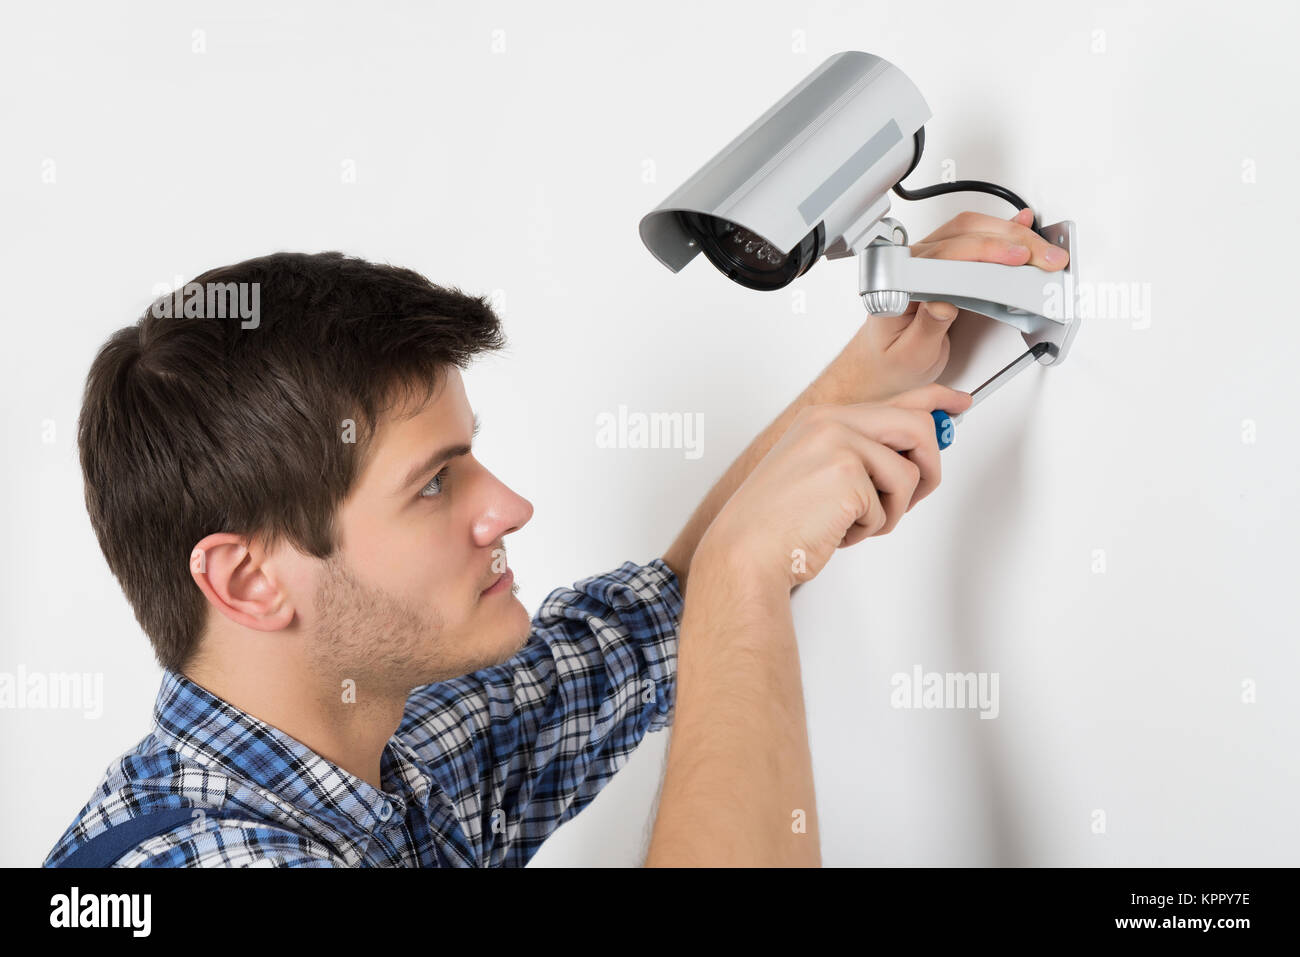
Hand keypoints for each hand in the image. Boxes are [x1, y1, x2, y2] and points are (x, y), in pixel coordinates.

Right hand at [698, 383, 972, 592]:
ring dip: (890, 511)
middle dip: (928, 468)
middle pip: (918, 428)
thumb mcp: (820, 472)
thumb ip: (864, 455)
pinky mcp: (848, 476)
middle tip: (913, 496)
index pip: (896, 399)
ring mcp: (839, 445)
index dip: (936, 400)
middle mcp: (831, 423)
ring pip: (908, 475)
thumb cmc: (776, 522)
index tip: (958, 403)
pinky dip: (869, 530)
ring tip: (851, 522)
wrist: (745, 552)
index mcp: (823, 418)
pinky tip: (836, 531)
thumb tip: (915, 453)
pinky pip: (889, 507)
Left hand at [852, 208, 1070, 395]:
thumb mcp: (911, 355)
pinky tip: (1020, 228)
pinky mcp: (941, 265)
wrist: (880, 367)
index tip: (1015, 259)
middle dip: (1009, 242)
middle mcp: (910, 266)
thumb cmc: (890, 362)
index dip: (983, 253)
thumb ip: (927, 328)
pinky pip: (970, 240)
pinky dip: (1000, 234)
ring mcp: (925, 261)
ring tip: (1041, 251)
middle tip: (1043, 259)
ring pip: (969, 232)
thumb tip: (944, 303)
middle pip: (963, 236)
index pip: (944, 257)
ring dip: (1009, 236)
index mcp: (898, 284)